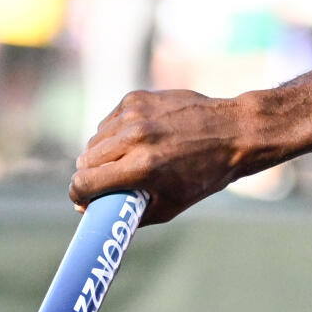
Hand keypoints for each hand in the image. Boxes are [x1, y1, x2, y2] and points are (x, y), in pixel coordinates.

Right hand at [70, 89, 263, 223]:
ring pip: (94, 140)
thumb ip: (129, 211)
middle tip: (102, 185)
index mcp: (142, 168)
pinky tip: (132, 142)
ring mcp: (134, 114)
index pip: (85, 182)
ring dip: (100, 156)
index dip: (78, 196)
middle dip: (89, 177)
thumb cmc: (205, 174)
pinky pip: (108, 122)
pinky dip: (113, 135)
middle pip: (85, 161)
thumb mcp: (170, 205)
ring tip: (120, 164)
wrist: (233, 132)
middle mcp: (134, 138)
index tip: (82, 200)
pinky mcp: (136, 98)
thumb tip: (94, 213)